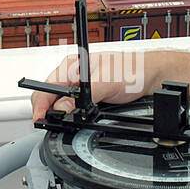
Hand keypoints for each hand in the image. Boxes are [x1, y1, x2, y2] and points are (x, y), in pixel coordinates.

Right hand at [29, 51, 156, 122]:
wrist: (148, 76)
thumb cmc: (131, 69)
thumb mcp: (106, 82)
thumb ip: (83, 95)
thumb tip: (63, 108)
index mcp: (71, 65)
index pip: (47, 86)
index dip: (40, 104)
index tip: (40, 118)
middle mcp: (71, 74)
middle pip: (48, 96)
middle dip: (47, 111)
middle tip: (52, 124)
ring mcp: (77, 86)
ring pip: (58, 104)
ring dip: (59, 114)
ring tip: (66, 120)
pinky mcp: (85, 96)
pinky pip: (70, 108)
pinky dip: (70, 116)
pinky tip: (75, 118)